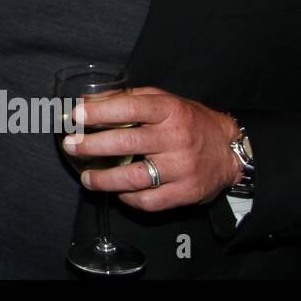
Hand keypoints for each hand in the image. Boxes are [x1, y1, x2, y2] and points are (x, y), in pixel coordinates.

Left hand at [63, 87, 242, 211]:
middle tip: (71, 146)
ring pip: (135, 177)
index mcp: (170, 111)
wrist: (230, 151)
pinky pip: (149, 201)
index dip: (101, 111)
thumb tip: (86, 102)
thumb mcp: (163, 101)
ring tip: (87, 178)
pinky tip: (118, 191)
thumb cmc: (188, 122)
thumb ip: (126, 99)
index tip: (76, 115)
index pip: (131, 107)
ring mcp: (182, 168)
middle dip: (92, 145)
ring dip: (104, 179)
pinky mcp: (185, 193)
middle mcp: (177, 138)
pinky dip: (128, 197)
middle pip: (128, 143)